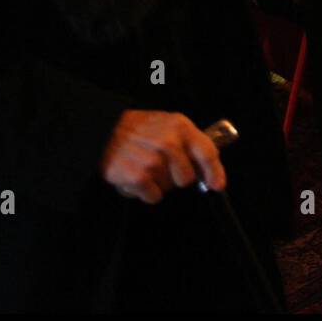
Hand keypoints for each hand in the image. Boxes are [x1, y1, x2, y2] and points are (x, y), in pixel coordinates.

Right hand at [100, 110, 224, 203]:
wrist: (104, 131)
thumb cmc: (139, 129)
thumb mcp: (168, 124)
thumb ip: (189, 142)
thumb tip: (208, 168)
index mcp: (180, 127)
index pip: (207, 152)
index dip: (215, 172)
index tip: (217, 185)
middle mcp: (169, 143)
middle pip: (187, 178)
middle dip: (176, 177)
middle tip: (162, 165)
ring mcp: (153, 161)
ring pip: (169, 188)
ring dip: (159, 183)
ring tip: (146, 166)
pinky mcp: (137, 177)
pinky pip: (154, 197)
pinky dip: (146, 191)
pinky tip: (136, 175)